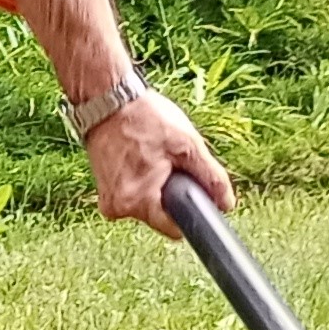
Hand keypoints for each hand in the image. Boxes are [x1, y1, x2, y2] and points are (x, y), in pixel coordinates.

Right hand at [85, 87, 233, 239]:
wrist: (108, 99)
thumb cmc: (143, 118)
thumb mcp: (187, 145)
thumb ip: (211, 177)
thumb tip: (226, 203)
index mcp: (138, 201)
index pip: (174, 230)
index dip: (189, 211)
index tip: (191, 192)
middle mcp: (118, 207)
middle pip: (160, 216)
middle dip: (170, 194)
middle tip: (169, 164)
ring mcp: (107, 200)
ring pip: (146, 205)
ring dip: (155, 187)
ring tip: (152, 157)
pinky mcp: (102, 190)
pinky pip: (131, 195)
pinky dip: (140, 181)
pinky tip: (140, 158)